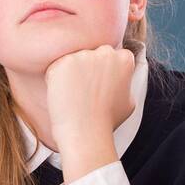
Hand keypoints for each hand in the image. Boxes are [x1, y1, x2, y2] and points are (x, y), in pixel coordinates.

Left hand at [43, 45, 135, 180]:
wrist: (86, 132)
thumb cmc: (107, 121)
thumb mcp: (129, 100)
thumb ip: (126, 82)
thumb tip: (123, 77)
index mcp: (124, 58)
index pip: (110, 55)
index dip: (102, 71)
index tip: (98, 86)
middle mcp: (105, 52)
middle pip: (91, 53)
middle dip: (86, 67)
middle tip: (83, 91)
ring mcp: (83, 55)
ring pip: (73, 59)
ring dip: (70, 73)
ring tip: (73, 96)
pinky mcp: (62, 62)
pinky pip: (56, 67)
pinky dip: (56, 80)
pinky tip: (63, 95)